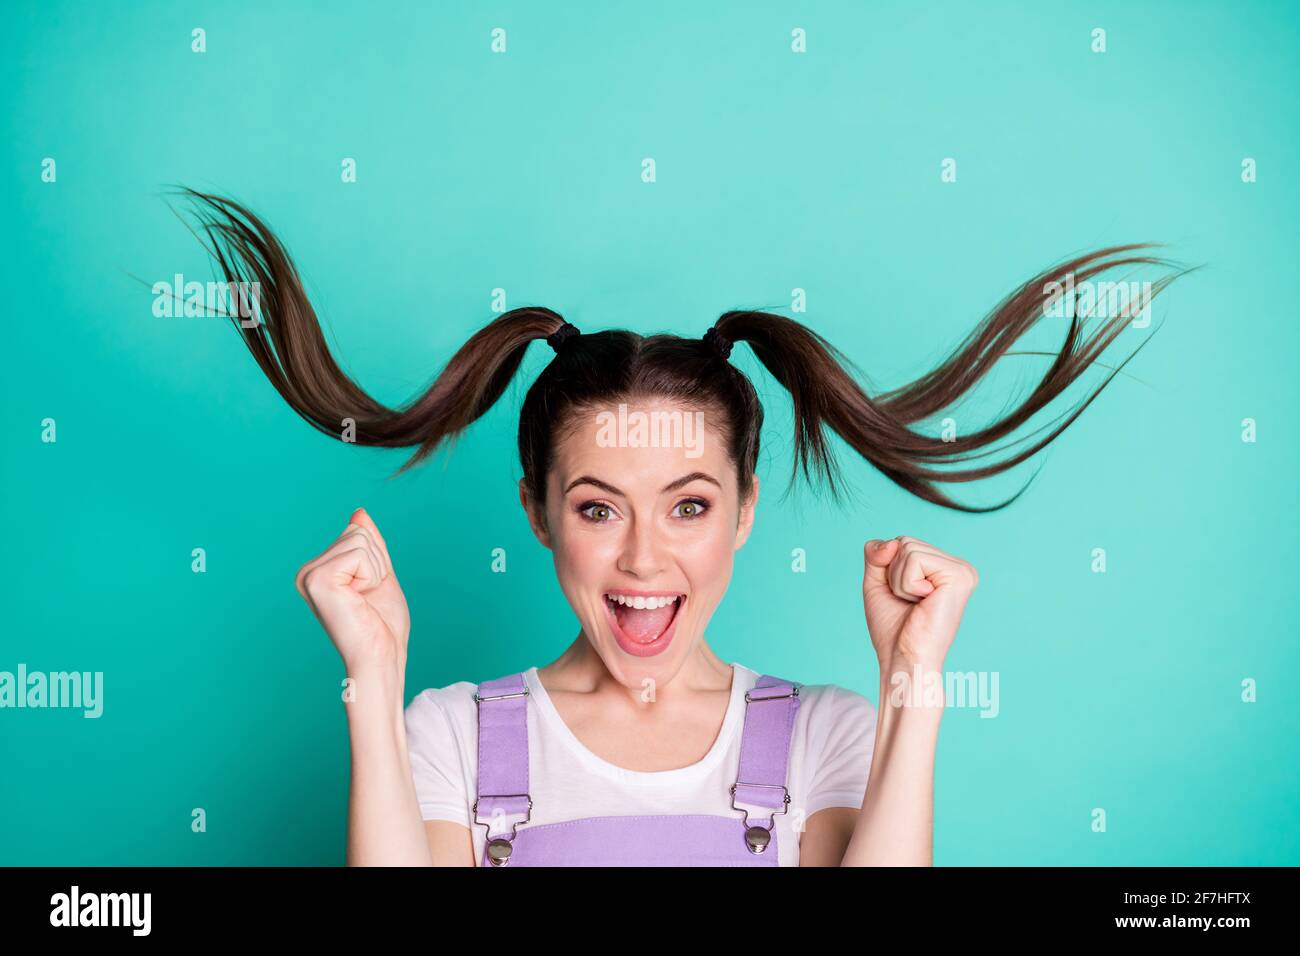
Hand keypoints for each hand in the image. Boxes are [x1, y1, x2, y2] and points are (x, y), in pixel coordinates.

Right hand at [295, 508, 409, 670]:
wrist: (381, 657)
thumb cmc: (382, 625)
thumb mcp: (380, 574)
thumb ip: (370, 544)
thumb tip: (359, 512)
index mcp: (318, 571)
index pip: (356, 532)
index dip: (376, 559)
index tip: (368, 591)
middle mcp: (307, 572)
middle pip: (357, 532)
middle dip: (376, 563)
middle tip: (368, 597)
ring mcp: (309, 575)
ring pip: (359, 539)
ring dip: (374, 571)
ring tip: (363, 599)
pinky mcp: (317, 579)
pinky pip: (359, 553)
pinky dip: (370, 575)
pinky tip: (359, 599)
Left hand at [862, 536, 977, 669]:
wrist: (904, 660)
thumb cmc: (893, 629)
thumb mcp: (877, 582)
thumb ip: (876, 553)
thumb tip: (893, 542)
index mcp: (943, 567)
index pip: (901, 542)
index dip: (887, 569)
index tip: (902, 598)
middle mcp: (958, 566)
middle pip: (904, 541)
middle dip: (892, 574)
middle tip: (909, 603)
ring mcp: (962, 569)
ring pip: (907, 548)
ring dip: (899, 581)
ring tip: (917, 604)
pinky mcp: (960, 575)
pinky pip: (914, 559)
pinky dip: (907, 584)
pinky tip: (924, 602)